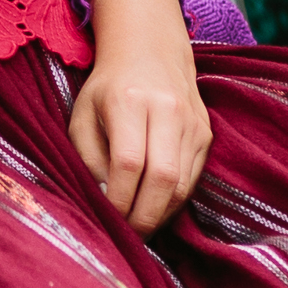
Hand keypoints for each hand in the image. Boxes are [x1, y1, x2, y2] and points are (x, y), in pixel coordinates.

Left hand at [68, 0, 210, 230]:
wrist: (150, 51)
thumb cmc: (107, 88)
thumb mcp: (82, 116)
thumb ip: (88, 158)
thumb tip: (105, 201)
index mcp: (130, 100)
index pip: (128, 162)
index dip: (118, 199)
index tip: (107, 218)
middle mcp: (167, 109)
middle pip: (163, 177)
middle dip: (145, 216)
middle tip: (128, 236)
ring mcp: (192, 122)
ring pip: (182, 183)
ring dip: (160, 213)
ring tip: (139, 226)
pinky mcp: (205, 133)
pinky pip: (192, 178)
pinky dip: (173, 200)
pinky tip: (155, 206)